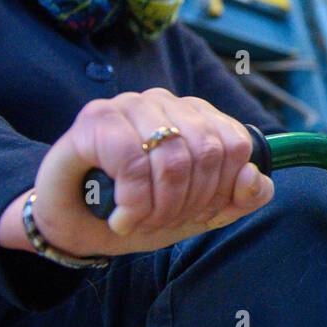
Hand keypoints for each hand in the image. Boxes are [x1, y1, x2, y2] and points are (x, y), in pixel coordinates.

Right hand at [25, 88, 274, 257]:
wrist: (73, 224)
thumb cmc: (140, 211)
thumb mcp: (200, 212)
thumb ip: (239, 197)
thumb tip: (252, 177)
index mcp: (198, 116)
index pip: (236, 146)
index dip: (222, 189)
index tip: (197, 212)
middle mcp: (167, 102)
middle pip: (208, 153)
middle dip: (190, 203)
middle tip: (162, 222)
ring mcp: (131, 104)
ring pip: (173, 159)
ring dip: (159, 207)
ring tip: (140, 220)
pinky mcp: (96, 118)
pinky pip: (134, 164)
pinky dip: (133, 203)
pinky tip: (121, 216)